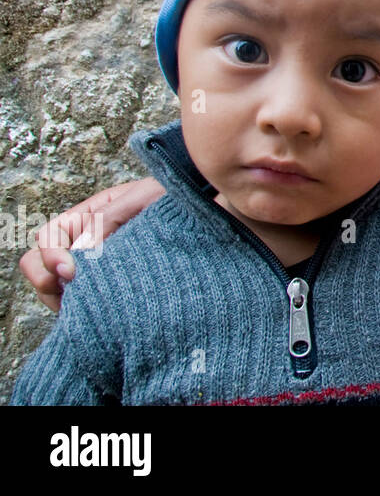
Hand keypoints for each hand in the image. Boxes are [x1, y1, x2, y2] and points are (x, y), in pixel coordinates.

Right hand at [19, 178, 164, 311]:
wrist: (205, 216)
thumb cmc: (176, 202)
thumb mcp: (143, 199)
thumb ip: (110, 217)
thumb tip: (80, 249)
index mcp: (90, 216)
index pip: (49, 235)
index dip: (50, 255)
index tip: (71, 270)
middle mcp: (87, 241)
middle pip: (41, 263)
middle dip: (44, 280)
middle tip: (67, 294)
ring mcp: (97, 265)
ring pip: (58, 286)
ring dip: (62, 297)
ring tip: (86, 306)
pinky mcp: (112, 285)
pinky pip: (87, 300)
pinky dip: (85, 307)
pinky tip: (103, 312)